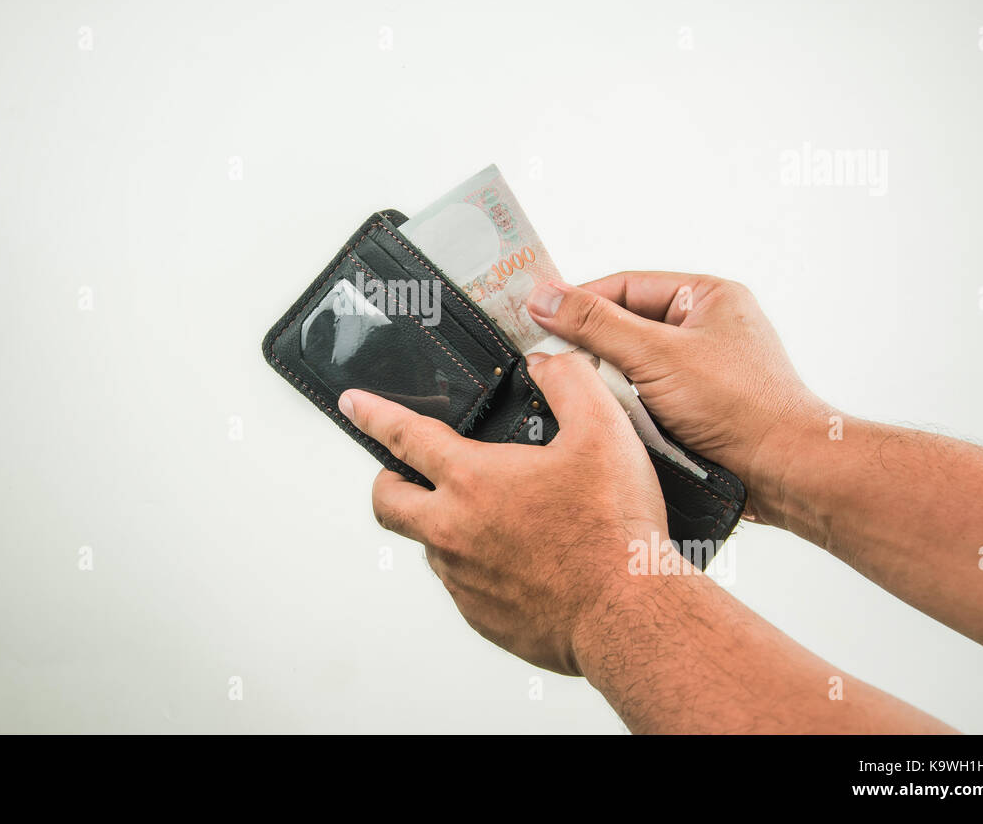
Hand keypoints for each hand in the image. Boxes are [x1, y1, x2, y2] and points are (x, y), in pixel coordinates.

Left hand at [339, 351, 665, 675]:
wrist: (628, 614)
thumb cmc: (614, 532)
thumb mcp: (604, 431)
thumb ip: (570, 382)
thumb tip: (548, 365)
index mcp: (473, 480)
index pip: (403, 436)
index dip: (373, 414)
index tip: (354, 404)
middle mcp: (454, 530)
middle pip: (388, 501)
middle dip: (388, 481)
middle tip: (410, 474)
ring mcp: (463, 577)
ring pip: (430, 545)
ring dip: (445, 526)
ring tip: (496, 518)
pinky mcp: (480, 616)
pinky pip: (463, 585)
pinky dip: (479, 567)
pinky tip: (522, 560)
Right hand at [525, 272, 823, 522]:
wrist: (786, 472)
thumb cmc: (741, 407)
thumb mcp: (656, 355)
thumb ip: (595, 323)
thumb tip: (544, 296)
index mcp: (707, 296)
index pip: (624, 286)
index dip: (579, 302)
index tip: (536, 318)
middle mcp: (706, 328)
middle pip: (624, 326)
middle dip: (594, 349)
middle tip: (557, 364)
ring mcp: (702, 369)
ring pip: (632, 366)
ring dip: (611, 384)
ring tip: (594, 399)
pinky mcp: (697, 407)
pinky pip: (645, 397)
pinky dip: (627, 409)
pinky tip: (617, 422)